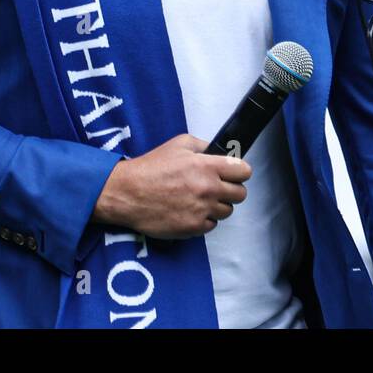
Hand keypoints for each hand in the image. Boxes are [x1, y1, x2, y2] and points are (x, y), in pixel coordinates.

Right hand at [91, 134, 252, 237]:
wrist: (128, 193)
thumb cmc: (151, 167)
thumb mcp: (179, 144)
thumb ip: (203, 146)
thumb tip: (219, 152)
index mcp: (208, 166)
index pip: (244, 171)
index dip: (239, 171)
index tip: (232, 173)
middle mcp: (209, 189)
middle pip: (240, 194)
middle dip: (231, 190)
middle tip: (217, 187)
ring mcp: (202, 210)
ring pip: (227, 211)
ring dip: (217, 206)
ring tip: (200, 199)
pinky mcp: (193, 228)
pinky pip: (211, 225)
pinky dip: (204, 219)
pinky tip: (190, 210)